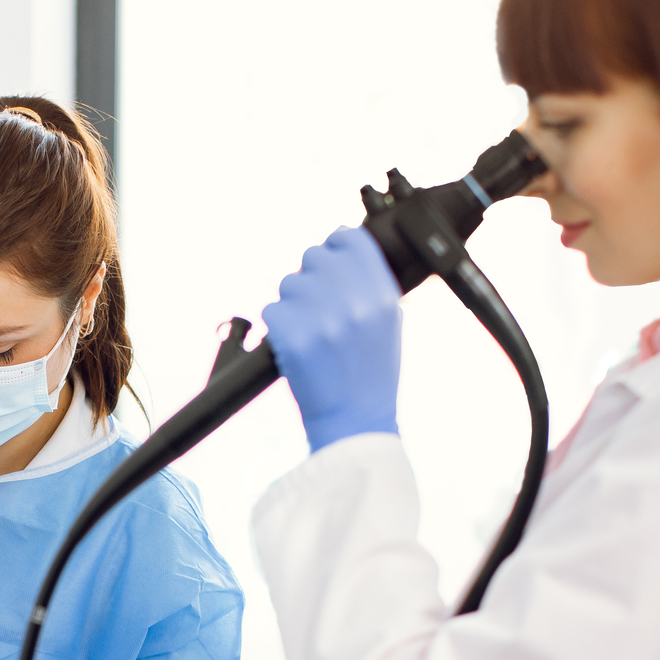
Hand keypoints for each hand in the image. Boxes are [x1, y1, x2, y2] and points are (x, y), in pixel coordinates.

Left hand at [261, 225, 404, 450]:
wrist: (354, 422)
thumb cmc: (371, 374)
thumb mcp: (387, 322)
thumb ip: (366, 283)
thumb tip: (337, 249)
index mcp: (381, 293)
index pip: (349, 237)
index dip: (335, 245)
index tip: (331, 259)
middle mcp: (353, 299)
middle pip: (313, 255)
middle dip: (311, 278)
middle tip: (318, 308)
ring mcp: (321, 317)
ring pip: (288, 283)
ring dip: (293, 304)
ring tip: (311, 333)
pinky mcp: (291, 335)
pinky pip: (271, 309)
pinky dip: (278, 327)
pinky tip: (297, 347)